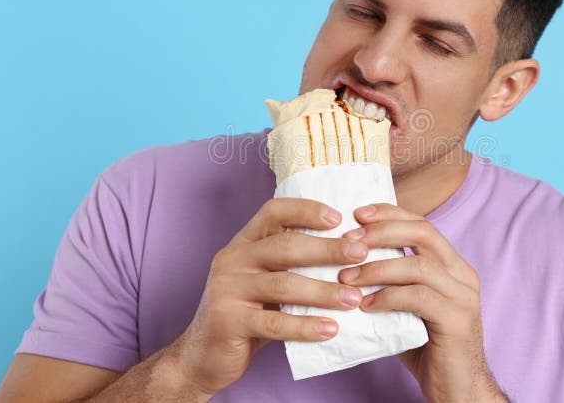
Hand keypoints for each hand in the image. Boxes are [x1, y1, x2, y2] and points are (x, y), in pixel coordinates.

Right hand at [169, 198, 368, 395]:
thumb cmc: (247, 312)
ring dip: (324, 291)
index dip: (306, 210)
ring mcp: (227, 289)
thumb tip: (349, 252)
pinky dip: (306, 326)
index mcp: (244, 243)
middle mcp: (233, 259)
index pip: (273, 211)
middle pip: (286, 246)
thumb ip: (292, 264)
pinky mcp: (228, 321)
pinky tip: (331, 329)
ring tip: (354, 298)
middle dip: (327, 249)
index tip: (339, 219)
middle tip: (360, 254)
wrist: (203, 354)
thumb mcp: (265, 280)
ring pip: (284, 284)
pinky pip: (275, 323)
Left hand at [339, 203, 504, 402]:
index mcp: (452, 266)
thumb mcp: (406, 307)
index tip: (358, 214)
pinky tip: (366, 305)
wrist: (458, 391)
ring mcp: (463, 297)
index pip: (422, 224)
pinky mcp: (457, 320)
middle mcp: (462, 275)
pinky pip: (418, 297)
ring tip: (347, 277)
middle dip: (382, 231)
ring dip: (377, 268)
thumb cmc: (427, 348)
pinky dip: (388, 297)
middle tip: (348, 240)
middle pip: (423, 233)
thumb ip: (390, 283)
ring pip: (418, 265)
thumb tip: (345, 263)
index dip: (390, 214)